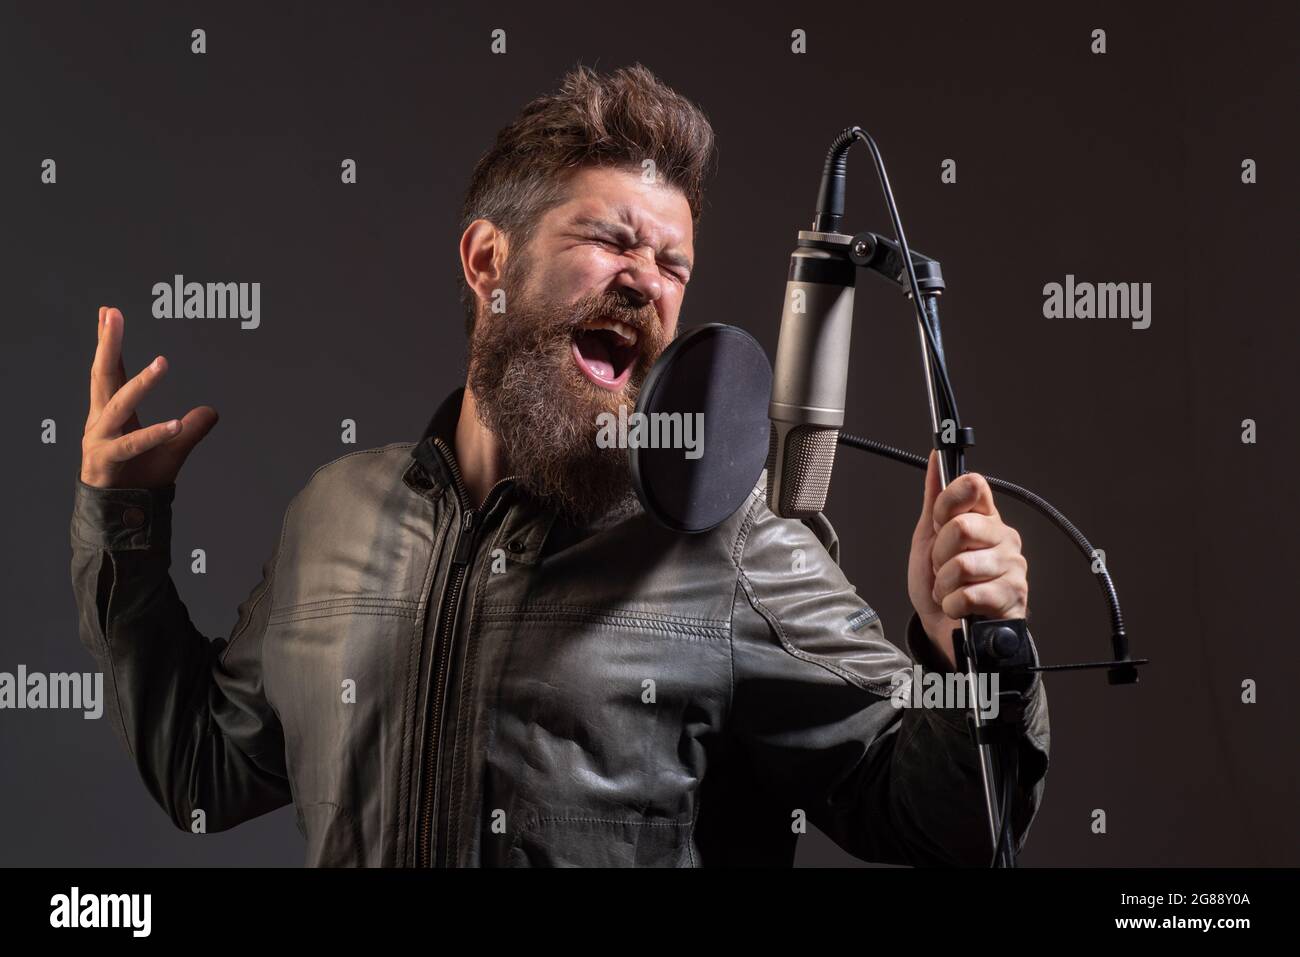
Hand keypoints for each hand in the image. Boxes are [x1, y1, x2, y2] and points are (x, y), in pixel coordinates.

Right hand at [80, 306, 218, 488]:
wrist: (118, 516)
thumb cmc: (137, 480)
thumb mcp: (172, 450)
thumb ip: (192, 430)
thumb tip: (212, 410)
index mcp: (110, 413)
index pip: (111, 371)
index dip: (110, 343)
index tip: (108, 312)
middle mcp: (100, 422)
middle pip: (103, 376)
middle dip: (108, 345)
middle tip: (112, 315)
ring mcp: (100, 441)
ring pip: (118, 406)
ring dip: (141, 384)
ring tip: (162, 363)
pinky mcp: (105, 462)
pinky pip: (132, 445)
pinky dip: (155, 434)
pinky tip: (177, 423)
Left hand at [907, 451, 1028, 667]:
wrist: (944, 626)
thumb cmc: (939, 581)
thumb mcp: (928, 537)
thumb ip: (934, 498)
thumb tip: (936, 458)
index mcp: (985, 517)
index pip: (973, 485)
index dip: (946, 503)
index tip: (938, 523)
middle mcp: (1003, 537)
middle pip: (961, 526)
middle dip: (938, 554)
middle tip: (941, 567)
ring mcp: (1012, 566)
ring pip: (962, 564)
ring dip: (944, 584)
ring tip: (950, 590)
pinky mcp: (1014, 595)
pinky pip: (969, 594)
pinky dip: (953, 605)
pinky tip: (960, 607)